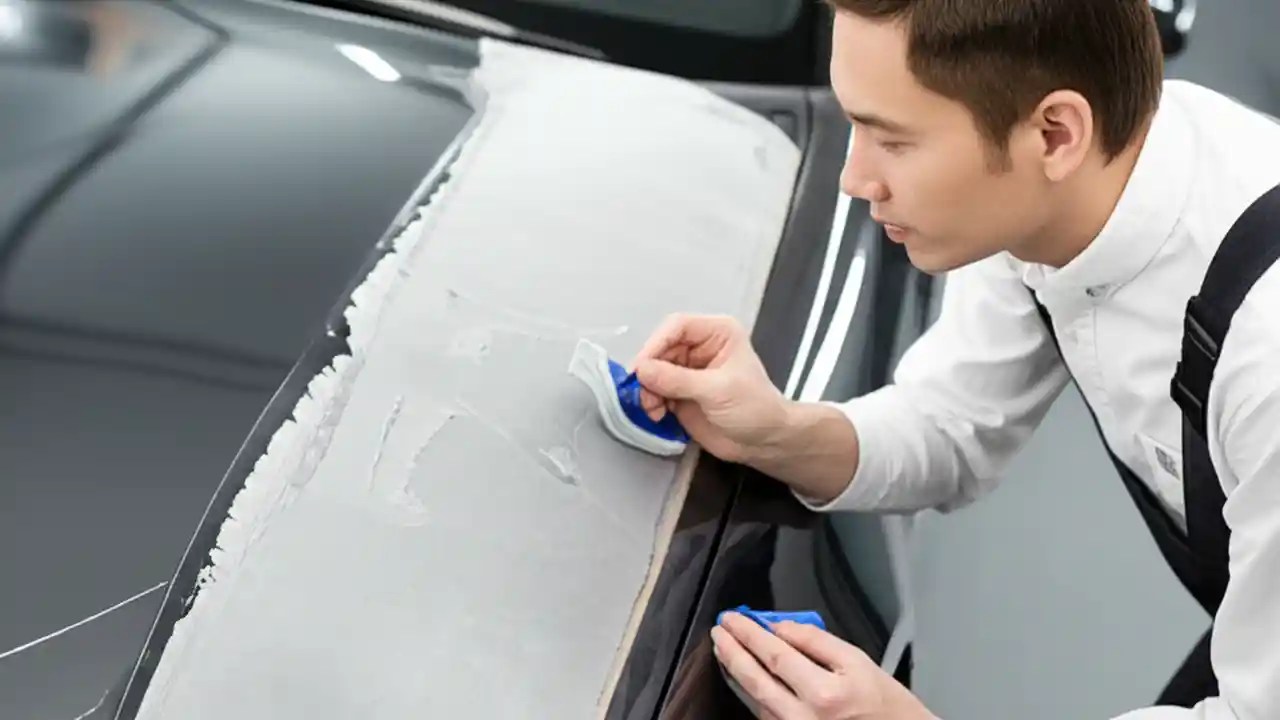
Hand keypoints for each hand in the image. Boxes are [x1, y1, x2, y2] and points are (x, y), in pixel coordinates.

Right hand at [631, 314, 788, 463]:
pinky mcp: (680, 392)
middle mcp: (700, 347)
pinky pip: (654, 390)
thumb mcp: (717, 390)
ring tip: (653, 409)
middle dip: (650, 372)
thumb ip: (678, 380)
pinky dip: (650, 401)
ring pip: (653, 371)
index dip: (656, 344)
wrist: (763, 442)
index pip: (677, 326)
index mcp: (717, 333)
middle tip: (645, 393)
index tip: (642, 367)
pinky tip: (657, 414)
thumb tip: (643, 370)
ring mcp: (688, 370)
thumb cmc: (755, 409)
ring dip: (647, 389)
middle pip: (661, 349)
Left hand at [712, 613, 934, 719]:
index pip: (775, 655)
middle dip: (732, 651)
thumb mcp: (858, 661)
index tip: (733, 617)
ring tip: (726, 646)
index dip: (749, 634)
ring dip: (737, 670)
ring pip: (755, 699)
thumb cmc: (885, 703)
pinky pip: (767, 713)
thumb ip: (816, 642)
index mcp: (824, 694)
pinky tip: (746, 674)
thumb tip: (779, 628)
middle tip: (719, 629)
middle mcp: (803, 718)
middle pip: (755, 680)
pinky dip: (753, 691)